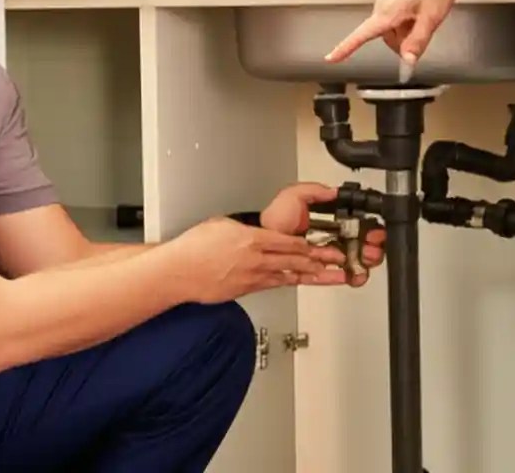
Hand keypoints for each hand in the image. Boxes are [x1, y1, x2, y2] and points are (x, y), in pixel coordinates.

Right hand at [172, 215, 347, 304]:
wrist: (177, 273)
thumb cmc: (192, 249)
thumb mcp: (220, 225)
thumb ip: (241, 228)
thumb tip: (250, 231)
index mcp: (251, 240)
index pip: (290, 243)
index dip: (311, 246)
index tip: (325, 246)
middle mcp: (255, 260)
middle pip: (294, 261)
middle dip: (319, 262)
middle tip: (337, 263)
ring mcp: (251, 278)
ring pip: (286, 276)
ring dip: (308, 276)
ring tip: (326, 276)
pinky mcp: (244, 290)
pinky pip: (271, 285)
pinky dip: (286, 283)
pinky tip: (294, 283)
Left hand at [261, 182, 385, 286]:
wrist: (254, 240)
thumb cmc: (271, 218)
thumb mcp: (293, 195)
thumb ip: (314, 191)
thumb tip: (333, 190)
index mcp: (321, 222)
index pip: (350, 227)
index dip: (365, 229)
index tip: (374, 232)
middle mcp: (320, 240)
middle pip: (352, 247)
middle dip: (368, 249)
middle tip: (373, 249)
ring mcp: (314, 257)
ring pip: (343, 263)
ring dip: (358, 263)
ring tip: (364, 263)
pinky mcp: (305, 271)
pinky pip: (324, 276)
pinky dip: (339, 277)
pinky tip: (351, 276)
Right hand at [323, 0, 459, 65]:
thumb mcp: (431, 19)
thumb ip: (417, 42)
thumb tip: (407, 60)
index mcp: (387, 13)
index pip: (361, 36)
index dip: (345, 48)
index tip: (331, 58)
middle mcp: (382, 6)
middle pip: (384, 37)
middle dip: (401, 42)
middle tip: (422, 33)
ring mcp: (387, 1)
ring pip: (391, 29)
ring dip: (405, 31)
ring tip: (424, 18)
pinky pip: (394, 19)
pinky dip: (406, 22)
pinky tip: (421, 12)